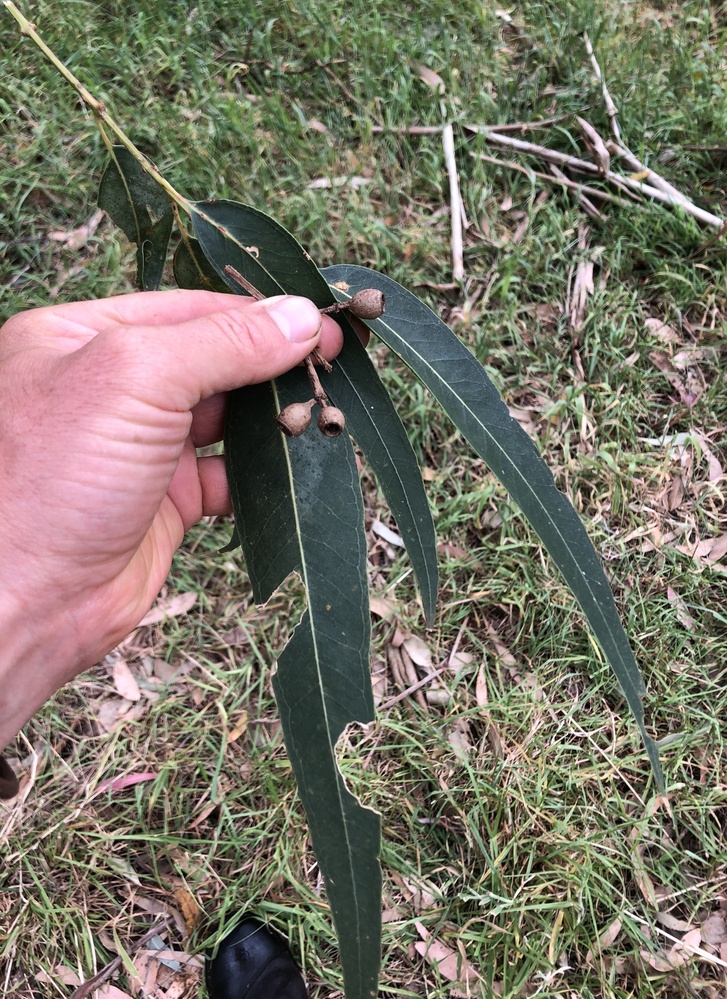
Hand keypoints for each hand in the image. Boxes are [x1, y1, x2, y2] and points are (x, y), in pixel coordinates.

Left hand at [0, 289, 342, 745]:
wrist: (25, 600)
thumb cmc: (55, 475)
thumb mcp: (135, 378)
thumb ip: (221, 342)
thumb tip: (301, 317)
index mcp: (83, 337)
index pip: (188, 308)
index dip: (258, 314)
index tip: (321, 324)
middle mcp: (110, 387)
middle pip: (212, 360)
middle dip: (271, 364)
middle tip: (334, 367)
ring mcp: (139, 446)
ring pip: (225, 418)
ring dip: (273, 417)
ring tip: (323, 414)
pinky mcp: (165, 501)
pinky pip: (228, 474)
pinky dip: (263, 471)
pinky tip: (296, 467)